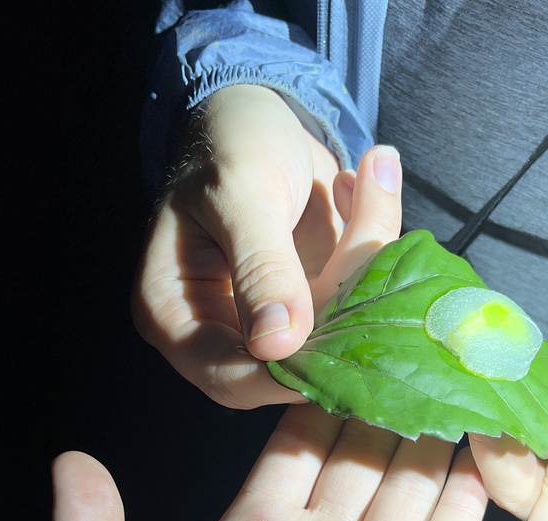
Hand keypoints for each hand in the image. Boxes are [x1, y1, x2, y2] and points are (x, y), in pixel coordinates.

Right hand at [132, 84, 401, 408]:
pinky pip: (356, 306)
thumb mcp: (243, 193)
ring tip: (367, 186)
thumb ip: (261, 268)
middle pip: (288, 369)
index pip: (228, 378)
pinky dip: (374, 254)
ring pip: (333, 339)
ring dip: (364, 270)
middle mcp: (219, 331)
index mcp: (174, 314)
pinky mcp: (313, 309)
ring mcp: (271, 324)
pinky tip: (363, 189)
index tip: (339, 346)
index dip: (284, 377)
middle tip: (370, 251)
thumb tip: (277, 344)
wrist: (262, 113)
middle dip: (338, 321)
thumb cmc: (232, 143)